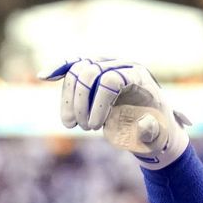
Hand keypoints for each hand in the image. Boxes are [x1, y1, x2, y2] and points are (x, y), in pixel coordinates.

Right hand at [42, 58, 191, 168]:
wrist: (153, 126)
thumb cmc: (156, 133)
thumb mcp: (158, 137)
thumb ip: (152, 133)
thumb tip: (142, 124)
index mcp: (139, 77)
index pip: (111, 80)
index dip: (98, 104)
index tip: (94, 128)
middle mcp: (122, 65)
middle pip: (89, 71)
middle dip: (80, 102)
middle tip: (84, 129)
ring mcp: (106, 66)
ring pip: (76, 71)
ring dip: (68, 98)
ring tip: (71, 124)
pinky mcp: (94, 72)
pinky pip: (73, 66)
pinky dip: (59, 70)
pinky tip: (44, 76)